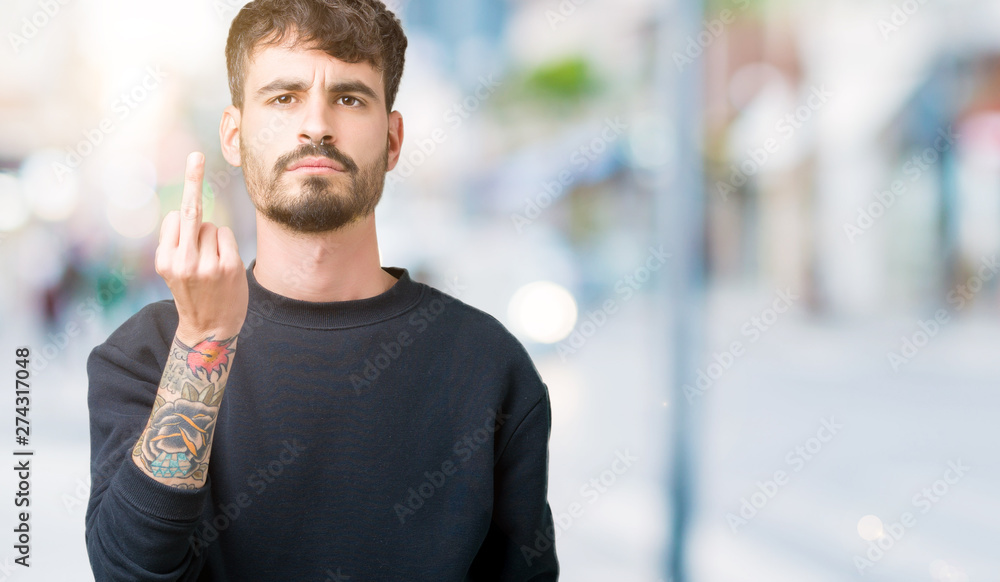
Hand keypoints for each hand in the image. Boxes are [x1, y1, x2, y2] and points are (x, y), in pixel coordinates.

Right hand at [155, 152, 248, 344]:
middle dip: (192, 180)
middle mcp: (182, 260)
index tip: (191, 169)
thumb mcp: (173, 271)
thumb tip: (185, 209)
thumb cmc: (192, 294)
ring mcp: (206, 264)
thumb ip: (176, 242)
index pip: (176, 218)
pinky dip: (225, 245)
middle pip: (190, 210)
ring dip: (212, 239)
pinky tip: (222, 267)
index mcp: (165, 259)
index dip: (184, 214)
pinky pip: (226, 235)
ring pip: (211, 226)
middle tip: (195, 155)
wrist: (209, 330)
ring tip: (210, 266)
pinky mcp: (228, 266)